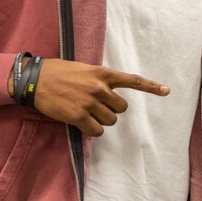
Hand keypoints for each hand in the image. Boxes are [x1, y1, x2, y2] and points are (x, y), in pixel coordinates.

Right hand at [32, 59, 168, 136]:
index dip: (151, 87)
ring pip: (110, 121)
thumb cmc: (59, 73)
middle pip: (121, 108)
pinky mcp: (79, 116)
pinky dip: (91, 130)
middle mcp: (99, 88)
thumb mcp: (84, 69)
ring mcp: (90, 103)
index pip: (132, 80)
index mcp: (103, 73)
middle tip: (97, 107)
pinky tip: (81, 123)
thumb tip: (111, 93)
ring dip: (101, 120)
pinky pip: (96, 131)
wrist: (34, 79)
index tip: (167, 91)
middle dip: (111, 110)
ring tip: (85, 112)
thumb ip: (100, 79)